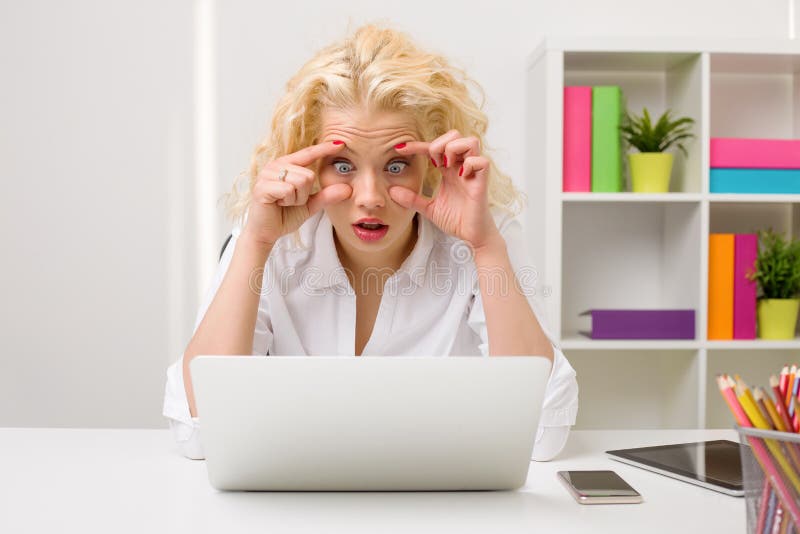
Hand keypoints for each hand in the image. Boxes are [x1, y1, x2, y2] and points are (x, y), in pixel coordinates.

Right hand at [241, 141, 352, 247]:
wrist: (267, 232)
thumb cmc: (284, 215)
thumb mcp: (310, 204)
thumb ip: (327, 195)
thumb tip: (348, 188)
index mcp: (286, 165)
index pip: (308, 153)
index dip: (324, 148)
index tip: (341, 143)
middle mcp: (275, 165)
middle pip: (308, 174)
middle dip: (305, 194)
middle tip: (292, 201)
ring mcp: (267, 175)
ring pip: (300, 182)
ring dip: (297, 199)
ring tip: (285, 202)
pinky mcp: (262, 187)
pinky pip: (289, 190)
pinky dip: (289, 201)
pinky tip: (278, 204)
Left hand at [388, 130, 500, 250]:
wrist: (471, 236)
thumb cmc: (456, 220)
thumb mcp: (429, 209)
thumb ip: (412, 199)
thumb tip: (392, 191)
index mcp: (450, 170)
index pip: (434, 148)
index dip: (417, 145)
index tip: (400, 149)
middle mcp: (462, 167)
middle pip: (456, 135)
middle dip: (440, 143)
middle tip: (434, 162)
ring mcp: (473, 173)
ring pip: (471, 141)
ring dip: (454, 149)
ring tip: (447, 165)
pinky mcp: (482, 183)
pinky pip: (482, 162)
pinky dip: (470, 164)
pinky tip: (461, 175)